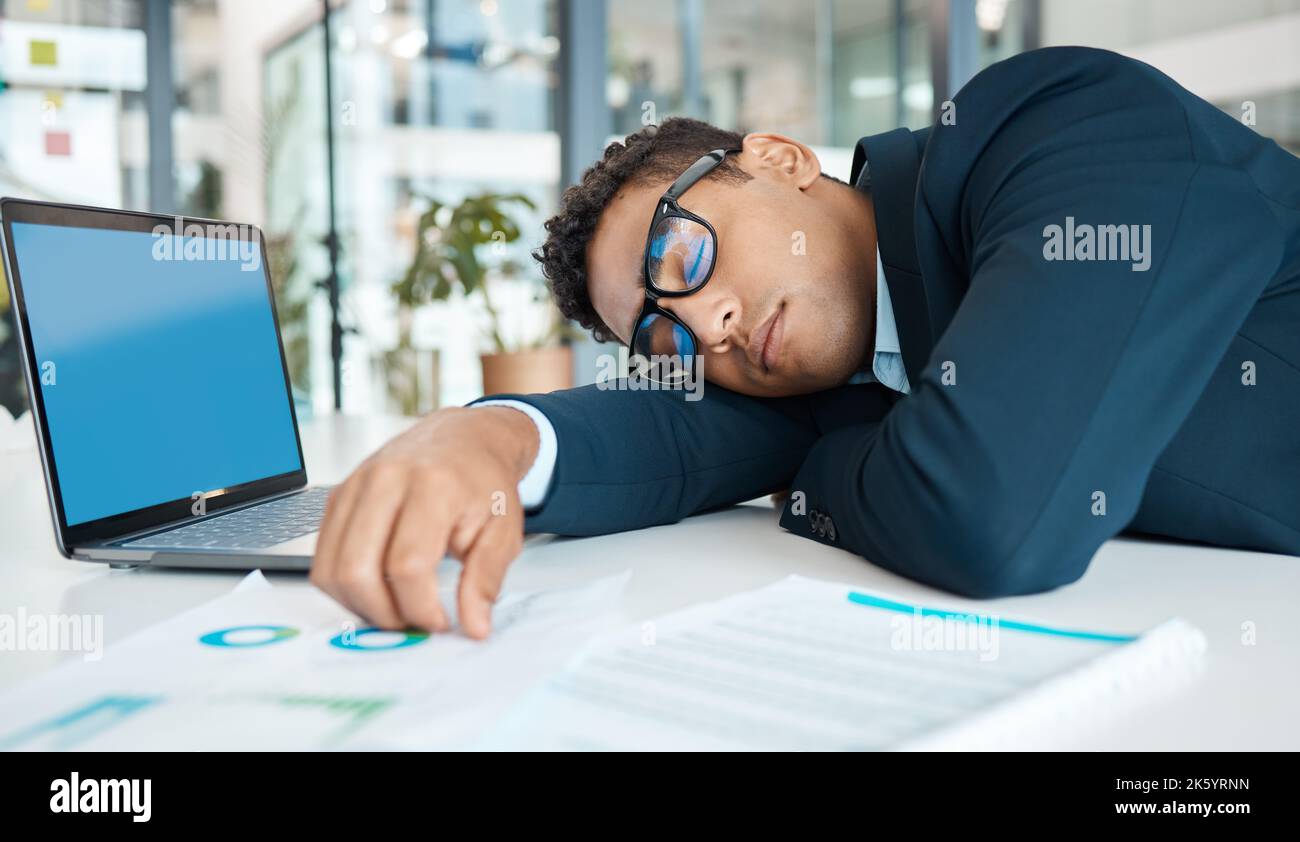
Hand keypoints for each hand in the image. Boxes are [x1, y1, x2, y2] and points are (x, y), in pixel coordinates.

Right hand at [310, 406, 538, 638]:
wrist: (463, 439)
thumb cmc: (483, 481)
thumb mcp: (503, 531)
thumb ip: (485, 581)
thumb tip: (474, 628)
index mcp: (433, 486)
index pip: (407, 566)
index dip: (420, 608)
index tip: (439, 622)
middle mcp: (386, 480)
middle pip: (357, 570)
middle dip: (384, 613)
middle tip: (413, 621)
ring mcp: (355, 486)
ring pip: (331, 569)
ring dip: (359, 605)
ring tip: (396, 607)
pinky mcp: (337, 497)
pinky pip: (322, 558)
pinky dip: (343, 586)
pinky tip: (377, 588)